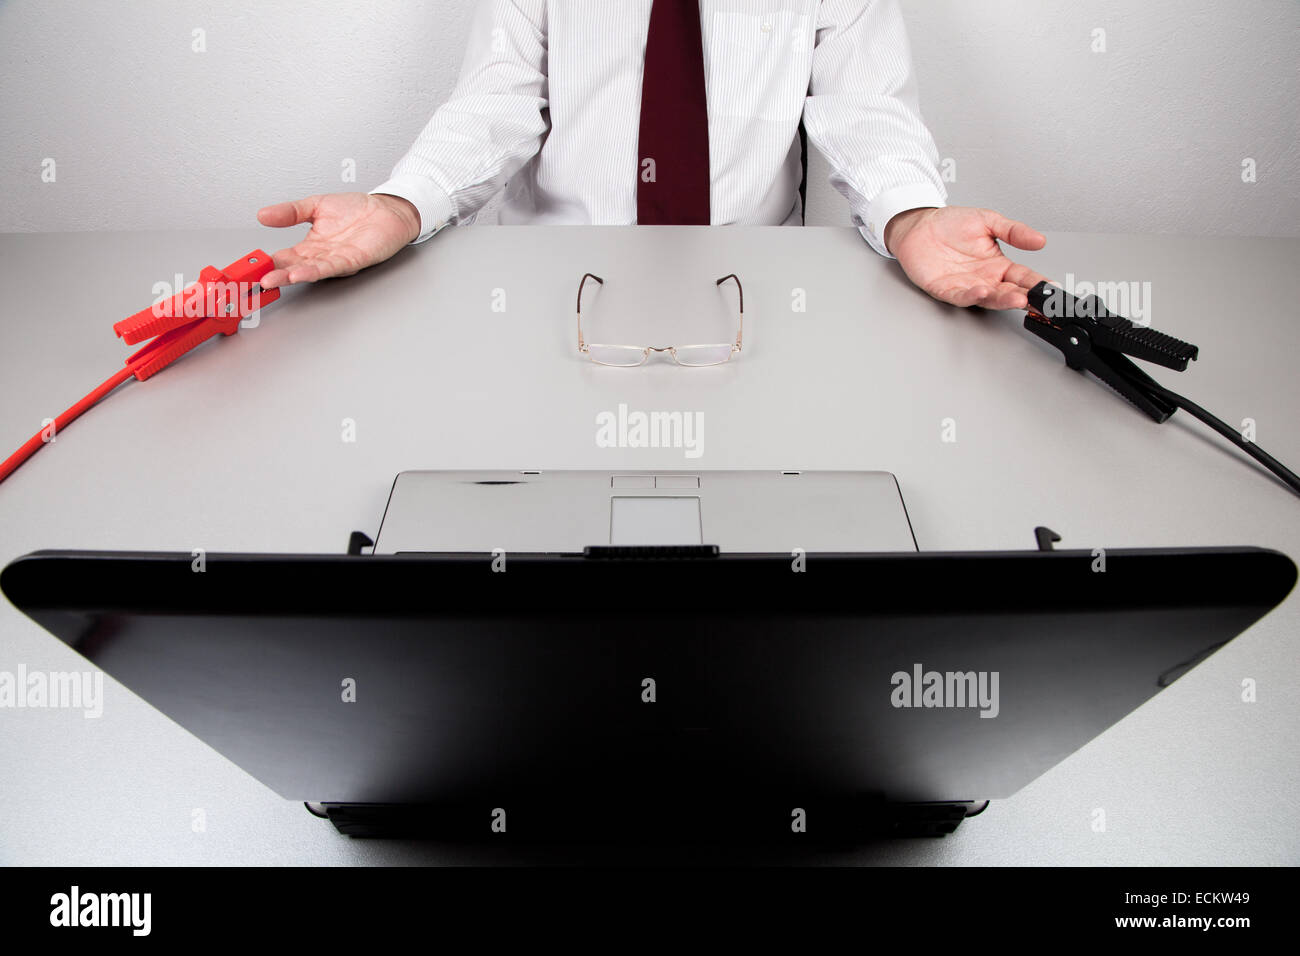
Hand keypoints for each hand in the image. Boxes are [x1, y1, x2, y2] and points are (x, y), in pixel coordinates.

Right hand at [255, 192, 422, 288]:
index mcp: (311, 245)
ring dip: (291, 276)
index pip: (284, 256)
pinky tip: (301, 272)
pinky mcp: (354, 260)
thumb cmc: (357, 209)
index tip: (251, 264)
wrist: (387, 209)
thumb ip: (289, 211)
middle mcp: (323, 255)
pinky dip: (315, 270)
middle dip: (275, 274)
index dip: (267, 260)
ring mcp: (337, 260)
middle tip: (256, 278)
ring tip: (273, 279)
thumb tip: (263, 214)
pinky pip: (332, 267)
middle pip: (294, 268)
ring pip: (310, 271)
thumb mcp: (315, 205)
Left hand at [884, 206, 1048, 309]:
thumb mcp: (989, 221)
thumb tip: (1040, 240)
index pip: (1024, 277)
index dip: (1039, 283)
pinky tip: (982, 291)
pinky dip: (972, 296)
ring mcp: (966, 286)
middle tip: (1040, 301)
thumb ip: (1014, 231)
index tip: (1053, 288)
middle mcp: (984, 279)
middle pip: (1009, 292)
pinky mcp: (944, 289)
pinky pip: (960, 296)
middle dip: (1025, 297)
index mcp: (998, 265)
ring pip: (988, 298)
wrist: (919, 225)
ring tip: (1017, 298)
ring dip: (1002, 300)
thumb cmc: (950, 224)